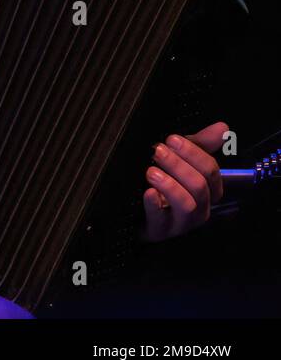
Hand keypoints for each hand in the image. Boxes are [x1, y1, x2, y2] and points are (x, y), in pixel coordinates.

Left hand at [141, 121, 227, 241]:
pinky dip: (155, 205)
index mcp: (208, 190)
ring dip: (170, 185)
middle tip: (158, 151)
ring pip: (187, 205)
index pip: (211, 171)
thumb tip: (223, 127)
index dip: (193, 153)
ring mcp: (181, 223)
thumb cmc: (165, 185)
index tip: (172, 139)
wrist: (137, 215)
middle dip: (179, 165)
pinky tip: (147, 192)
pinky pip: (161, 220)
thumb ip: (200, 145)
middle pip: (199, 186)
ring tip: (151, 171)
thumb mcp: (181, 161)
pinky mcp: (160, 232)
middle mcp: (200, 208)